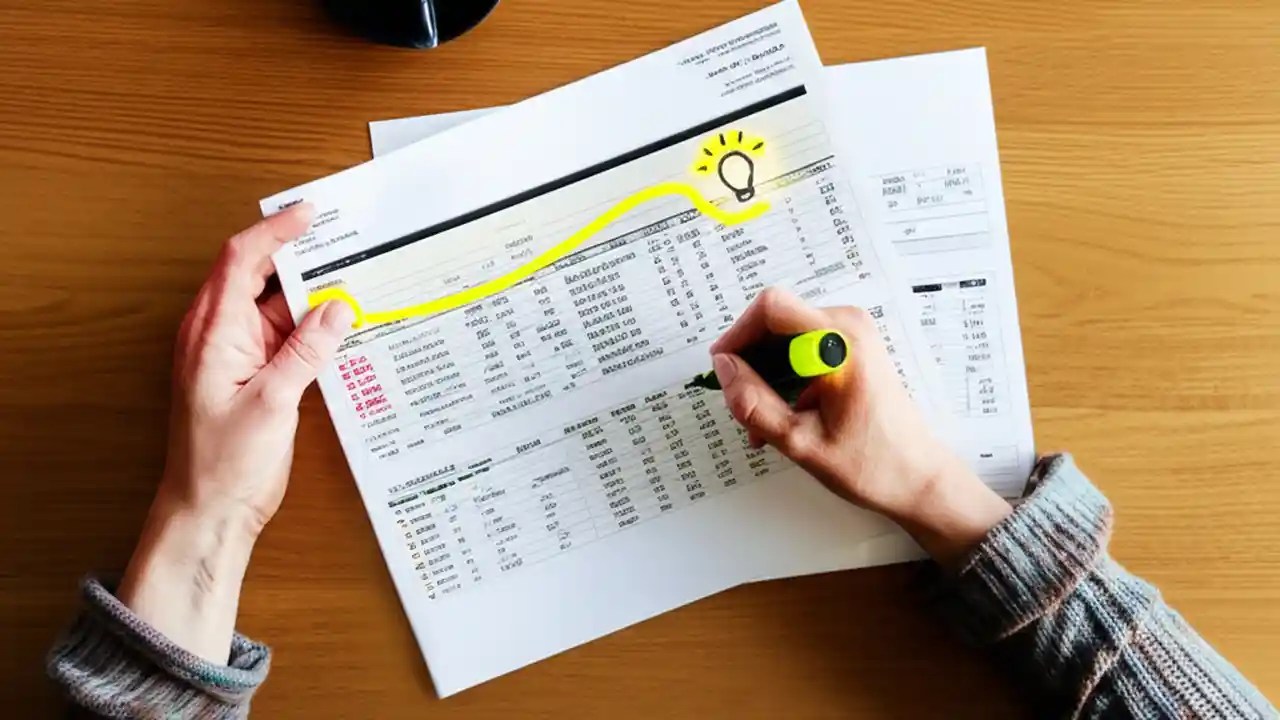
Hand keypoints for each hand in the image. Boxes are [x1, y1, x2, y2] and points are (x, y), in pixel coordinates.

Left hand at [118, 205, 353, 661]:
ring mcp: (236, 354)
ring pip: (277, 307)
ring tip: (356, 284)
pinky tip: (342, 330)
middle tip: (348, 243)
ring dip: (312, 296)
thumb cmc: (223, 466)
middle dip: (302, 257)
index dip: (276, 231)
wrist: (208, 513)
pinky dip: (312, 329)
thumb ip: (306, 352)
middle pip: (261, 276)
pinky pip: (284, 337)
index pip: (241, 260)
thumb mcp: (272, 404)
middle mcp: (219, 335)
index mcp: (213, 333)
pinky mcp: (253, 374)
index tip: (311, 214)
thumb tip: (337, 308)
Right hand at [710, 287, 1009, 564]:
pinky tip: (779, 415)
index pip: (771, 307)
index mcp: (840, 342)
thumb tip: (723, 368)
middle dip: (750, 363)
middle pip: (774, 322)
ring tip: (761, 425)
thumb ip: (755, 403)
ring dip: (764, 376)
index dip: (738, 334)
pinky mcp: (849, 347)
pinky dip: (782, 377)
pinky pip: (800, 348)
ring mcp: (850, 334)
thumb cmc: (870, 464)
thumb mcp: (800, 442)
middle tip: (743, 409)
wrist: (917, 476)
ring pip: (783, 338)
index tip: (722, 369)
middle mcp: (847, 326)